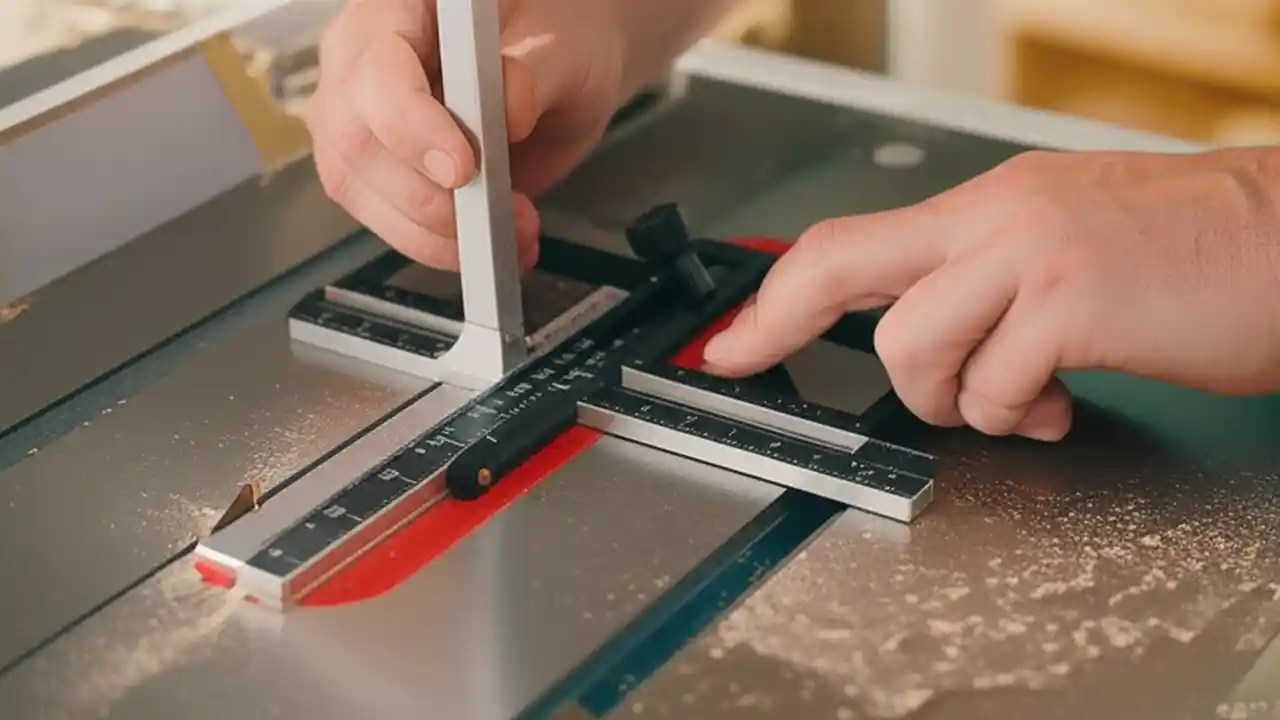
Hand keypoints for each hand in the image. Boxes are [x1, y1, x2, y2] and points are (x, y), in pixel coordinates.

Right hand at [305, 0, 626, 269]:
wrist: (556, 67)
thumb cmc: (554, 38)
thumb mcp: (566, 47)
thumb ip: (536, 74)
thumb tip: (508, 114)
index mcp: (400, 5)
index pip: (378, 70)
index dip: (412, 127)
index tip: (463, 169)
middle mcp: (361, 54)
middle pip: (355, 139)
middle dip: (430, 198)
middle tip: (504, 214)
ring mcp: (355, 111)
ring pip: (357, 187)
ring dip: (436, 231)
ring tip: (512, 229)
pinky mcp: (368, 164)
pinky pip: (380, 216)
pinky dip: (436, 242)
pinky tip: (490, 238)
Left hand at [702, 148, 1279, 440]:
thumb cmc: (1196, 250)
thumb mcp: (1068, 245)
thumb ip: (990, 289)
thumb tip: (934, 347)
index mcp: (992, 205)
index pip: (851, 240)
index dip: (774, 295)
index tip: (731, 340)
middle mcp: (998, 218)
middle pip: (837, 262)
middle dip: (775, 320)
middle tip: (745, 358)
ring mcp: (1032, 256)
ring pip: (908, 347)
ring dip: (947, 398)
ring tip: (1012, 397)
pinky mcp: (1074, 304)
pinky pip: (991, 388)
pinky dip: (1016, 415)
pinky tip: (1061, 402)